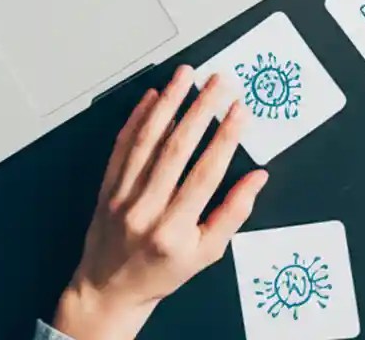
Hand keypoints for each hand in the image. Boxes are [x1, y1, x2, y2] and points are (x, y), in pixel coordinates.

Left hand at [53, 66, 268, 339]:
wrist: (109, 289)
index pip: (205, 174)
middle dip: (201, 110)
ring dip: (169, 103)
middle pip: (177, 149)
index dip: (225, 139)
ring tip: (186, 76)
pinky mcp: (106, 187)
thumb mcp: (207, 254)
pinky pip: (122, 145)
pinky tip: (153, 96)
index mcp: (175, 231)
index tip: (240, 111)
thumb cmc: (161, 272)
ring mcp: (122, 196)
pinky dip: (137, 118)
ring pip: (147, 141)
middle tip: (219, 82)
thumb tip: (257, 178)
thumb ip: (233, 214)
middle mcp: (146, 211)